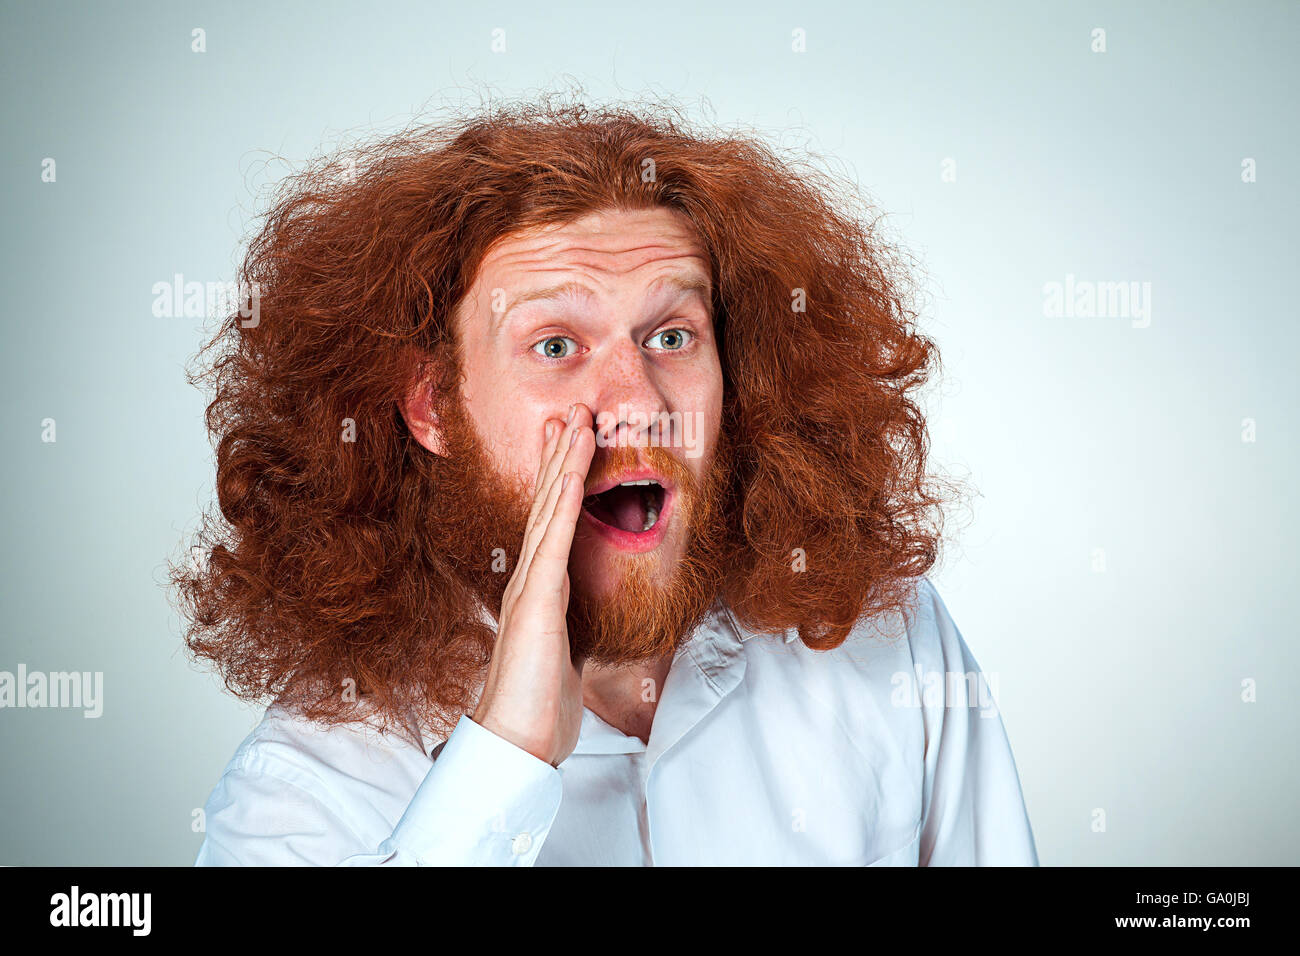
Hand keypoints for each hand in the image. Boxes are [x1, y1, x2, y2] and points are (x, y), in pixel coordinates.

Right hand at [470, 403, 594, 766]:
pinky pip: (552, 542)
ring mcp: (530, 586)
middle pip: (546, 505)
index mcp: (539, 590)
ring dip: (564, 465)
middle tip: (571, 413)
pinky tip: (571, 474)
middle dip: (560, 458)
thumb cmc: (538, 704)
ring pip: (549, 512)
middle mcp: (530, 580)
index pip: (550, 525)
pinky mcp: (536, 601)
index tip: (568, 445)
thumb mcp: (564, 655)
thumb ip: (570, 631)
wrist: (517, 739)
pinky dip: (562, 504)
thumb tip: (579, 627)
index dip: (559, 482)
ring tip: (575, 423)